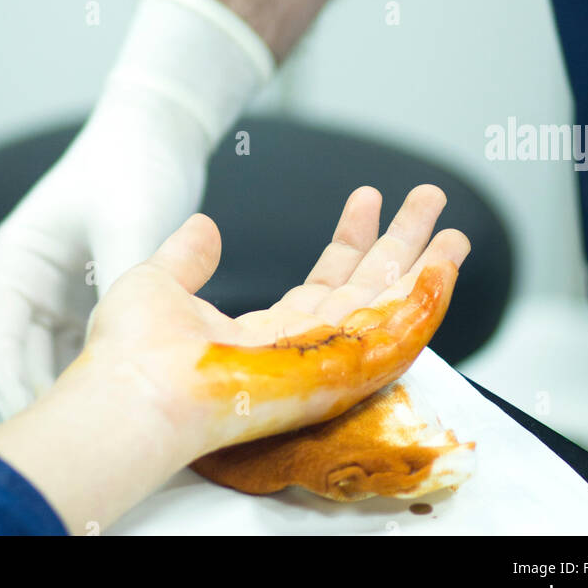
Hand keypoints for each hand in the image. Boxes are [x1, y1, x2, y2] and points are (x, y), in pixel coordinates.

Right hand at [0, 0, 273, 418]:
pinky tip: (130, 395)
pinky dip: (107, 366)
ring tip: (104, 428)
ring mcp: (64, 289)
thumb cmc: (134, 165)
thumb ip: (123, 287)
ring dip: (79, 387)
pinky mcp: (98, 291)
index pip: (1, 339)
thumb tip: (129, 350)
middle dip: (50, 399)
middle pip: (28, 358)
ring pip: (62, 356)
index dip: (15, 387)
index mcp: (17, 260)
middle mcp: (32, 280)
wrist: (164, 127)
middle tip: (79, 442)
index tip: (43, 427)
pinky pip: (96, 342)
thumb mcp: (127, 227)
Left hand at [0, 183, 468, 532]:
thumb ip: (188, 257)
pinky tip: (447, 261)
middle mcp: (303, 349)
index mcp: (266, 334)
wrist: (138, 389)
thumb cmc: (135, 352)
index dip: (349, 240)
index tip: (366, 199)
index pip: (323, 283)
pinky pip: (398, 331)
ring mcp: (326, 361)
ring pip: (391, 308)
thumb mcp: (160, 284)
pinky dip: (429, 296)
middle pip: (368, 290)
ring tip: (453, 226)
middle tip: (428, 201)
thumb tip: (205, 228)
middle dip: (402, 244)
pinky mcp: (343, 369)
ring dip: (428, 266)